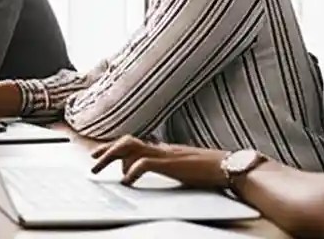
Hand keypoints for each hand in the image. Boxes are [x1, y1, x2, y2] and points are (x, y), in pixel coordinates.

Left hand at [90, 135, 227, 187]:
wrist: (231, 167)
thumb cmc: (211, 170)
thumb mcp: (183, 167)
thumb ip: (166, 166)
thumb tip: (148, 170)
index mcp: (164, 149)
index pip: (134, 143)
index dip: (115, 148)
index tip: (100, 153)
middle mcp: (162, 148)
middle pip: (126, 141)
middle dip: (106, 149)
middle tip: (92, 159)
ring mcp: (166, 154)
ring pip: (129, 146)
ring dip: (111, 156)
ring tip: (98, 167)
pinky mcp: (171, 164)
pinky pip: (145, 163)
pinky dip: (132, 171)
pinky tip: (126, 181)